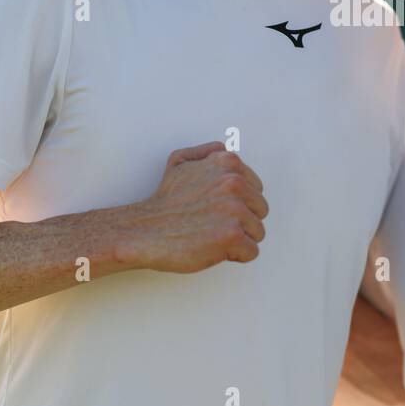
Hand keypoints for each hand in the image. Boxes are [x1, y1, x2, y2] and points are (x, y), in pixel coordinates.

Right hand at [112, 142, 268, 272]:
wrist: (144, 231)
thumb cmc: (164, 201)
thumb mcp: (180, 160)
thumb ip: (207, 152)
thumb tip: (226, 150)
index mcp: (228, 162)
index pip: (256, 189)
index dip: (237, 203)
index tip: (215, 208)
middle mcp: (235, 182)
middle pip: (260, 210)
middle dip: (241, 220)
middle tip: (213, 223)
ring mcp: (235, 210)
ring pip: (258, 232)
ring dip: (238, 238)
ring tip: (211, 235)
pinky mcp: (232, 235)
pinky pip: (251, 251)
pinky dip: (235, 255)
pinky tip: (213, 247)